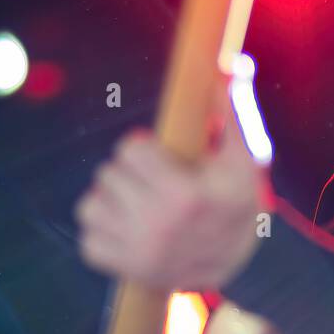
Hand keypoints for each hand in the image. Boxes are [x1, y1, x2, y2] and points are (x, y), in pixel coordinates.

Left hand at [75, 90, 270, 291]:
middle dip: (129, 175)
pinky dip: (104, 233)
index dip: (145, 151)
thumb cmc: (240, 203)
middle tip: (154, 186)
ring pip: (90, 205)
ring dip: (111, 202)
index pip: (128, 150)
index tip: (165, 162)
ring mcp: (139, 251)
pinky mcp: (124, 269)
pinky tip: (130, 231)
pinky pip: (87, 238)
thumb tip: (233, 64)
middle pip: (107, 174)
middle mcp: (159, 225)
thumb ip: (235, 110)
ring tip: (139, 207)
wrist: (240, 268)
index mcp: (185, 194)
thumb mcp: (246, 159)